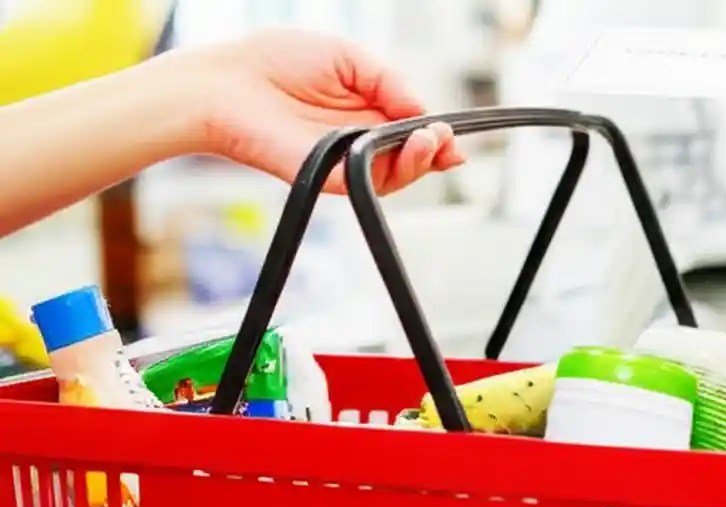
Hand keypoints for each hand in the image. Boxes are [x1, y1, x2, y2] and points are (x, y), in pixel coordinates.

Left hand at [176, 29, 464, 193]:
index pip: (410, 128)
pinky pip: (378, 183)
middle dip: (437, 146)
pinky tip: (412, 146)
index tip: (450, 129)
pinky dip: (403, 168)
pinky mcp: (335, 179)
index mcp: (364, 108)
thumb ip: (390, 82)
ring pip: (403, 172)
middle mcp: (360, 138)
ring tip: (430, 139)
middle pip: (413, 154)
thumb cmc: (276, 61)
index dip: (434, 131)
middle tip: (442, 136)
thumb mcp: (348, 57)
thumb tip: (422, 110)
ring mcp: (349, 161)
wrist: (228, 85)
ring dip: (425, 157)